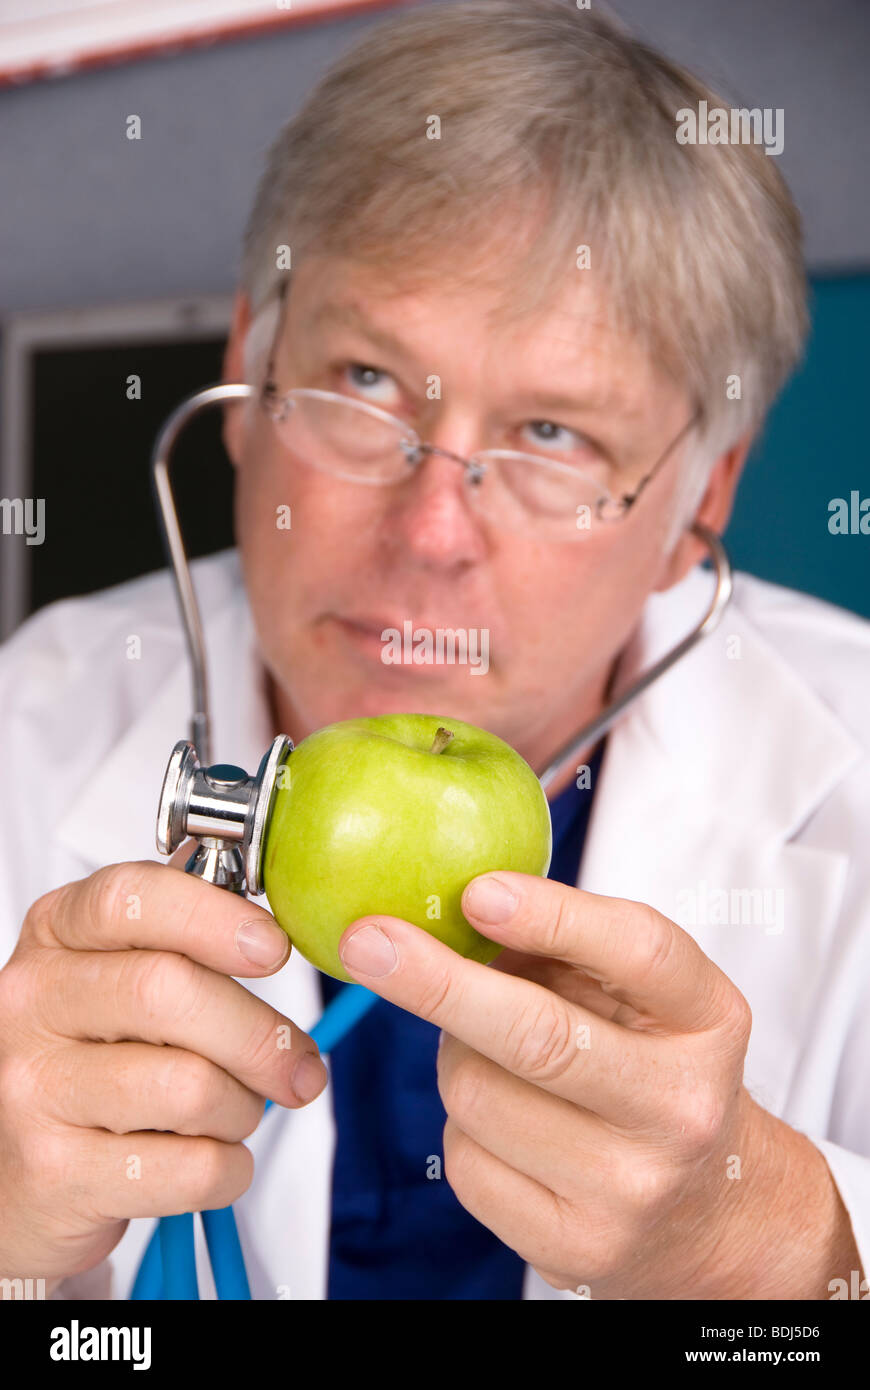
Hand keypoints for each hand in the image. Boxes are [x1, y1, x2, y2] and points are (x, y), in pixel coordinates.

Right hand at [0, 846, 325, 1290]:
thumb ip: (186, 943)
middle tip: (298, 1064)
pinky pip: (190, 1169)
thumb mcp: (119, 977)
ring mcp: (34, 1090)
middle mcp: (32, 1002)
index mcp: (56, 934)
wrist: (18, 1173)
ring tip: (233, 1111)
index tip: (272, 948)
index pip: (129, 898)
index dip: (212, 916)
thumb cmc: (93, 1058)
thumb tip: (277, 936)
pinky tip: (210, 1157)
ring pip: (190, 1087)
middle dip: (258, 1034)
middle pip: (168, 990)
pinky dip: (228, 1169)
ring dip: (243, 1107)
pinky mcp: (56, 1174)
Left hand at [337, 871, 761, 1299]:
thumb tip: (452, 908)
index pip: (639, 952)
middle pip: (538, 1036)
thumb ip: (567, 946)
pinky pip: (464, 1159)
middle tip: (367, 940)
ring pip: (478, 1094)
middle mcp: (682, 1106)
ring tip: (488, 1052)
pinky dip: (462, 1124)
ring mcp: (630, 1187)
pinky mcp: (574, 1247)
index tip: (476, 892)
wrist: (702, 1212)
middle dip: (437, 982)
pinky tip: (504, 1121)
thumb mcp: (640, 995)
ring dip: (455, 1056)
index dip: (554, 916)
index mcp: (708, 1019)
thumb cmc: (647, 1066)